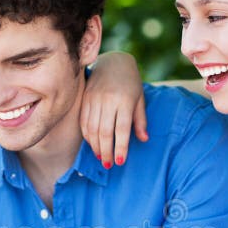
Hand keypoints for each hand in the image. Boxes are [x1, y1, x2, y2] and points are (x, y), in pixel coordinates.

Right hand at [82, 52, 147, 167]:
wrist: (113, 62)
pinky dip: (87, 136)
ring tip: (101, 157)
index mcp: (125, 100)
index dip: (120, 147)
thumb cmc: (130, 83)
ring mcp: (94, 98)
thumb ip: (141, 120)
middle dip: (106, 151)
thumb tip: (144, 139)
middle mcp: (108, 100)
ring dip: (96, 146)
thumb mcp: (139, 99)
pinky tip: (92, 144)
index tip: (119, 162)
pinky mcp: (85, 98)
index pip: (122, 129)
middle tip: (108, 165)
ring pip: (92, 128)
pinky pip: (83, 121)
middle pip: (105, 132)